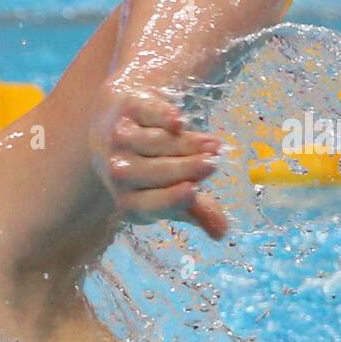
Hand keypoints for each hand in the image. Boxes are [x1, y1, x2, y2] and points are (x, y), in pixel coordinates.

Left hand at [91, 86, 228, 239]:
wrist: (120, 123)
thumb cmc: (153, 167)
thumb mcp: (174, 193)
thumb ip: (197, 211)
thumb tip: (222, 233)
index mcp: (129, 201)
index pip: (145, 204)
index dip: (168, 199)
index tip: (192, 192)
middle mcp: (118, 172)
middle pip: (150, 172)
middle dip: (184, 167)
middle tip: (213, 162)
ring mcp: (118, 139)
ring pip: (153, 143)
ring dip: (185, 145)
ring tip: (214, 145)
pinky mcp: (127, 109)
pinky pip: (146, 114)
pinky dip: (162, 117)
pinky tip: (177, 122)